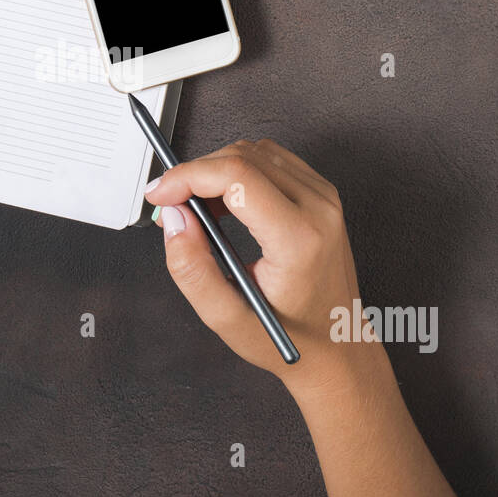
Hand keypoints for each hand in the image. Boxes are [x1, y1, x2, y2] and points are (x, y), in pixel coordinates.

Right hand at [145, 139, 369, 389]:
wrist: (338, 345)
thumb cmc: (291, 338)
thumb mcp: (228, 318)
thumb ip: (192, 269)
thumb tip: (173, 219)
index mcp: (299, 239)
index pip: (237, 175)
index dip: (187, 176)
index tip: (159, 194)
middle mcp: (318, 209)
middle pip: (242, 156)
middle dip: (195, 174)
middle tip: (171, 208)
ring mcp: (324, 197)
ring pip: (255, 151)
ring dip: (216, 171)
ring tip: (199, 211)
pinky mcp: (321, 193)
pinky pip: (271, 159)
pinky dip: (238, 172)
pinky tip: (226, 204)